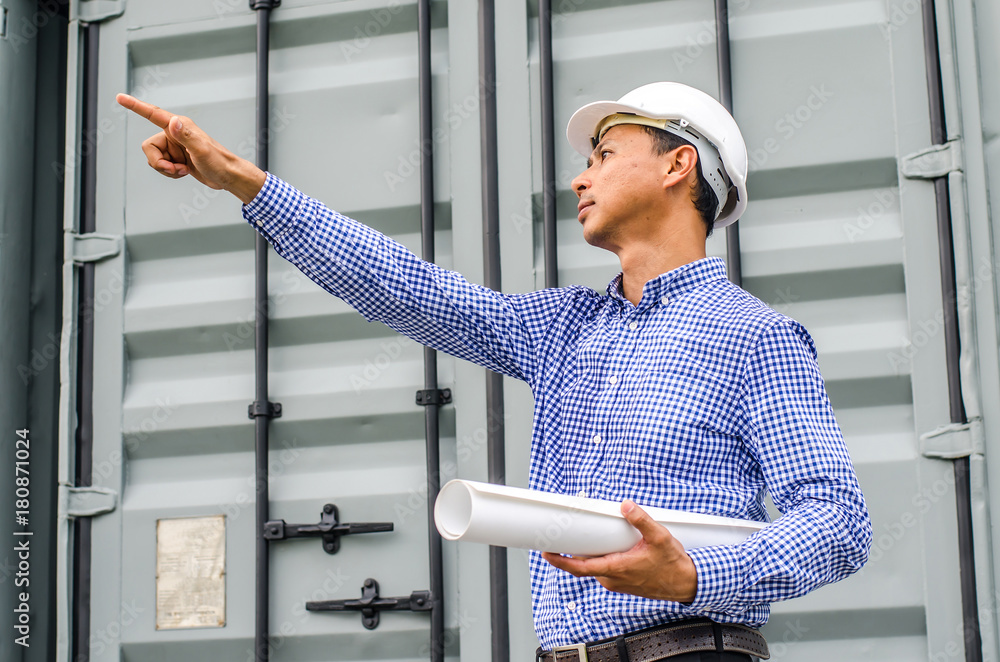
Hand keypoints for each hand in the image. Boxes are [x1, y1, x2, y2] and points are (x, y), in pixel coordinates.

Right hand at [115, 93, 265, 203]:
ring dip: (165, 169)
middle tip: (174, 169)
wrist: (227, 176)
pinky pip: (161, 165)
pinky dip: (170, 172)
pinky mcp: (177, 156)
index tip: (120, 97)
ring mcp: (175, 145)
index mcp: (179, 126)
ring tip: (183, 171)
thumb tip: (172, 121)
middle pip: (148, 147)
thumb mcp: (201, 150)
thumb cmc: (219, 162)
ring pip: (153, 158)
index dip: (135, 106)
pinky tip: (184, 172)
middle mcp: (174, 133)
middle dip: (157, 162)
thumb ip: (186, 136)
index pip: (152, 114)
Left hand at [541, 500, 697, 602]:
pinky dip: (600, 558)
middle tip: (562, 536)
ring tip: (586, 537)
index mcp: (617, 569)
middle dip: (573, 551)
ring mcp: (617, 583)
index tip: (546, 553)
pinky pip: (605, 570)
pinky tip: (606, 547)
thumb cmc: (672, 564)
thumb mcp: (659, 537)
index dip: (560, 561)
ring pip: (595, 567)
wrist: (686, 583)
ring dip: (589, 554)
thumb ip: (641, 520)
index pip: (580, 567)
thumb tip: (626, 506)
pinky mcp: (623, 583)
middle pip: (584, 565)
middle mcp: (613, 579)